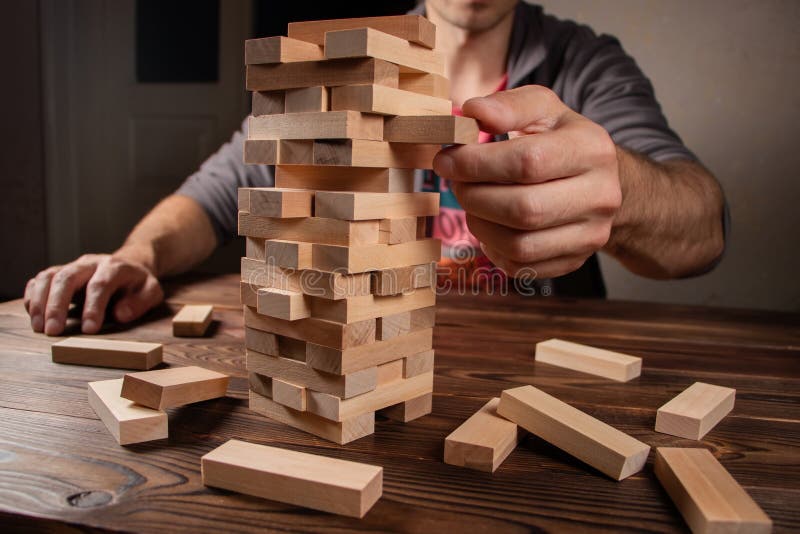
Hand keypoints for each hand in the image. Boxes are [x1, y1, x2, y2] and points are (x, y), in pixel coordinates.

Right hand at [23, 249, 162, 335]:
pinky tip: (33, 315)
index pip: (100, 284)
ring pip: (49, 277)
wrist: (128, 264)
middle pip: (67, 278)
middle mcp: (90, 263)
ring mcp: (72, 266)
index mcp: (114, 267)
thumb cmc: (137, 284)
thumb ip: (140, 302)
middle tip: (53, 331)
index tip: (89, 330)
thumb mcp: (152, 291)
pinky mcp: (59, 273)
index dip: (93, 307)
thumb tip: (120, 314)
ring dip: (40, 302)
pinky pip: (39, 280)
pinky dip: (32, 296)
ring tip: (39, 328)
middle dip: (57, 305)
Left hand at [433, 85, 620, 277]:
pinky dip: (494, 248)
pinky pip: (521, 265)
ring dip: (480, 224)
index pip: (528, 162)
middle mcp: (601, 196)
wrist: (600, 181)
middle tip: (456, 183)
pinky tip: (490, 225)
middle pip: (524, 209)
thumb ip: (508, 106)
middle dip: (475, 196)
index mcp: (592, 149)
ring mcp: (591, 234)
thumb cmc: (560, 141)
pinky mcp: (575, 260)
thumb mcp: (542, 110)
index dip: (477, 163)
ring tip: (472, 202)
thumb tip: (473, 112)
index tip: (446, 159)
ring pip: (520, 244)